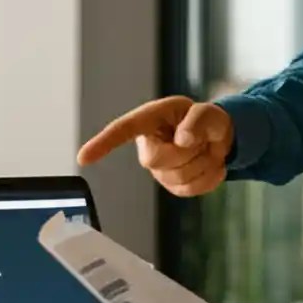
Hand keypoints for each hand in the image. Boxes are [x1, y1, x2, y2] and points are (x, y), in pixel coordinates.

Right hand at [77, 96, 233, 196]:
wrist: (219, 140)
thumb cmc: (208, 121)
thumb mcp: (209, 112)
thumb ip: (198, 120)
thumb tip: (182, 139)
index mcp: (150, 119)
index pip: (122, 130)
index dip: (102, 144)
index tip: (83, 158)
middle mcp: (148, 145)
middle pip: (158, 160)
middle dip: (187, 152)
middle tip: (202, 140)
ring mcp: (159, 169)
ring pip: (178, 178)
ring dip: (203, 164)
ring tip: (206, 149)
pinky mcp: (172, 186)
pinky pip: (189, 190)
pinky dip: (208, 179)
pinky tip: (211, 165)